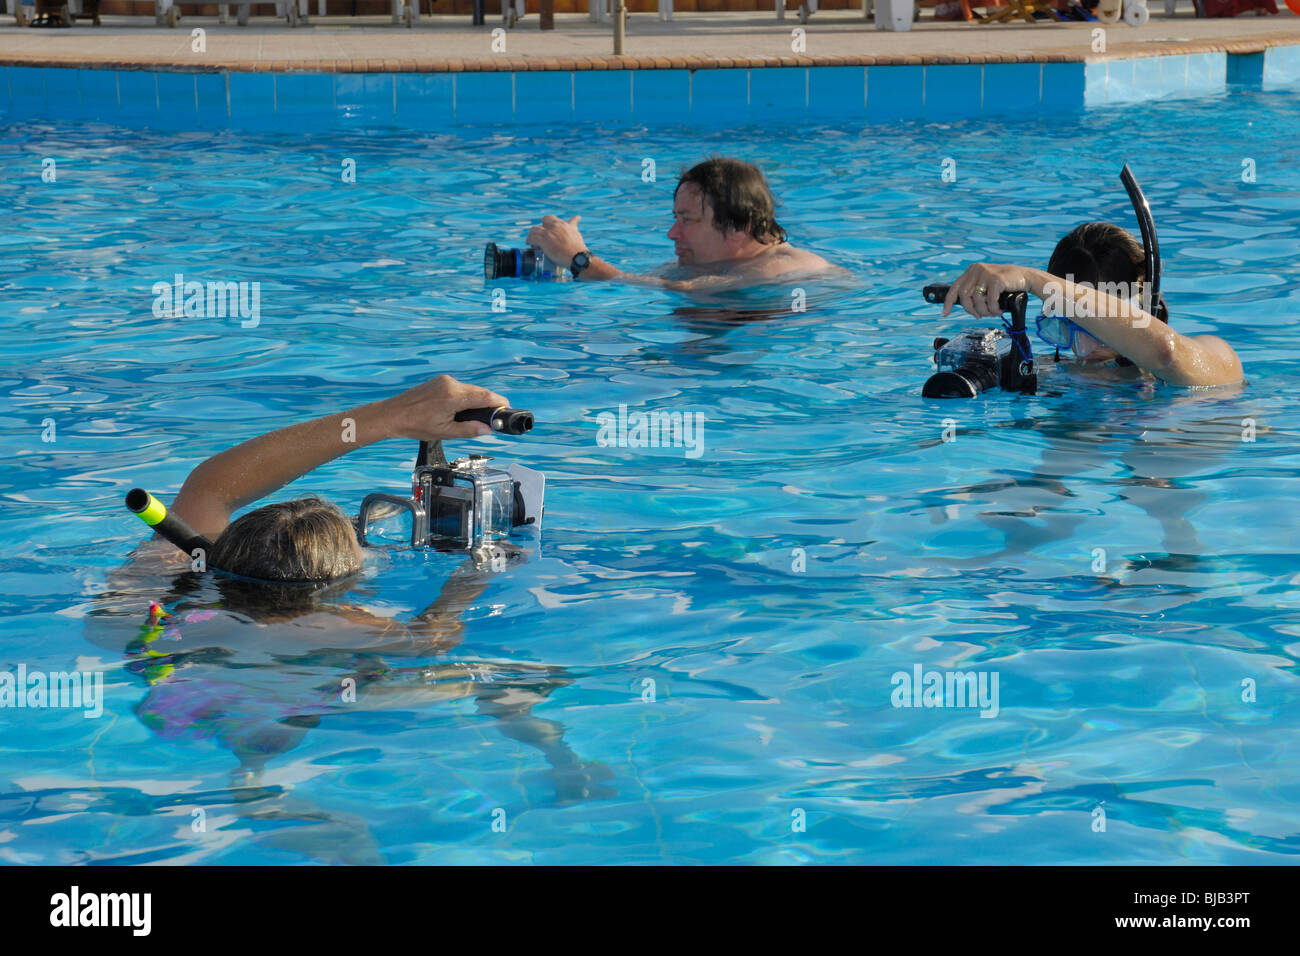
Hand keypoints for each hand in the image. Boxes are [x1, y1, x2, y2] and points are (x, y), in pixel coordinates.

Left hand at [384, 375, 509, 441]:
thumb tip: (488, 430)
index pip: (485, 396)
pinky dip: (465, 397)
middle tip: (493, 418)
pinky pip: (459, 388)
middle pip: (479, 392)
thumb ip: (469, 430)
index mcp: (453, 396)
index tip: (506, 409)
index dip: (499, 403)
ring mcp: (444, 381)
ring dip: (476, 401)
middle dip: (489, 404)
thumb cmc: (415, 424)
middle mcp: (450, 384)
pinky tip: (462, 409)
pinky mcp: (439, 381)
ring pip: (470, 389)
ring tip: (476, 417)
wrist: (392, 414)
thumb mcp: (445, 432)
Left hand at [526, 214, 585, 264]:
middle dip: (538, 229)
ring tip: (532, 241)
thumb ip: (574, 224)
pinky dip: (529, 240)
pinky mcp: (545, 242)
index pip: (548, 218)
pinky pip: (532, 238)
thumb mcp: (576, 232)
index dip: (545, 224)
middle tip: (539, 237)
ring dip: (531, 235)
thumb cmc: (577, 247)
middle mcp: (555, 227)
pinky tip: (529, 243)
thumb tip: (578, 217)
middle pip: (540, 223)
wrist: (577, 257)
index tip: (545, 231)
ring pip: (534, 230)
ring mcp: (549, 234)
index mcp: (562, 224)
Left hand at [942, 263, 1030, 317]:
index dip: (949, 302)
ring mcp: (986, 273)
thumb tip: (966, 307)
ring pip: (977, 300)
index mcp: (972, 270)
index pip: (955, 287)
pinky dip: (994, 309)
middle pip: (964, 296)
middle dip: (971, 310)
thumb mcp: (986, 284)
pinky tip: (999, 309)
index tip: (945, 313)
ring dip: (984, 311)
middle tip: (979, 316)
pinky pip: (989, 301)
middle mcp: (977, 269)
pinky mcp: (996, 279)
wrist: (1027, 278)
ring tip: (993, 312)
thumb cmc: (1006, 284)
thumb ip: (975, 290)